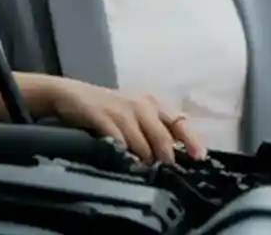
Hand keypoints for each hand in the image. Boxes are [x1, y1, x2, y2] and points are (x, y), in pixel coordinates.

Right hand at [41, 77, 207, 162]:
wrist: (71, 95)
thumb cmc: (107, 108)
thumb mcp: (134, 113)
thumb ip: (153, 129)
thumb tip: (171, 155)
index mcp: (153, 103)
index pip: (179, 122)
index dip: (191, 141)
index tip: (199, 158)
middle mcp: (141, 105)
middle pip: (162, 138)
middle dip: (166, 160)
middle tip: (166, 175)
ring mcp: (122, 111)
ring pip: (142, 144)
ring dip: (145, 162)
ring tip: (145, 174)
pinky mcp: (103, 117)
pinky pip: (119, 142)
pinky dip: (125, 156)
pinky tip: (124, 164)